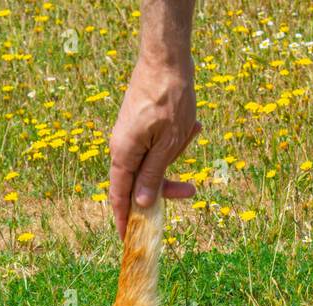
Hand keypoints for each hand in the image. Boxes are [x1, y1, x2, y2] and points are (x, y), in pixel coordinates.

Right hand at [109, 55, 200, 236]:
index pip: (119, 196)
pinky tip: (192, 126)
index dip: (124, 220)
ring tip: (193, 131)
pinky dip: (173, 142)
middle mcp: (121, 146)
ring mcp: (129, 135)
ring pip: (150, 162)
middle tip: (191, 191)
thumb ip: (153, 175)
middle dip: (166, 186)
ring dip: (174, 156)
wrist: (166, 58)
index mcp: (124, 154)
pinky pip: (155, 145)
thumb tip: (141, 204)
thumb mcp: (168, 144)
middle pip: (138, 182)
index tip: (127, 240)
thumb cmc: (170, 99)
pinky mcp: (138, 125)